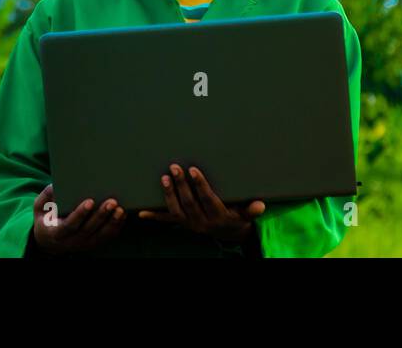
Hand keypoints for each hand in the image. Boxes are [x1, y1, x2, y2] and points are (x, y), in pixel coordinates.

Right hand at [31, 184, 125, 254]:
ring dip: (112, 223)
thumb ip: (46, 195)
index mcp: (56, 232)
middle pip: (88, 230)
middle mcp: (71, 241)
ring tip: (121, 209)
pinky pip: (107, 237)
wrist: (49, 239)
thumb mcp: (40, 207)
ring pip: (100, 236)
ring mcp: (83, 244)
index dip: (80, 214)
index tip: (89, 201)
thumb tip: (56, 184)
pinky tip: (123, 215)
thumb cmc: (46, 218)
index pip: (69, 225)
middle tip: (111, 202)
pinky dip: (116, 227)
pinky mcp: (93, 243)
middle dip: (101, 215)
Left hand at [138, 163, 264, 244]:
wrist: (229, 233)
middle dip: (181, 185)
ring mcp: (190, 224)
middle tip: (175, 167)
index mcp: (217, 216)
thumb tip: (260, 206)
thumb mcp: (246, 214)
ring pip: (176, 210)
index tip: (194, 170)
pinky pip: (167, 220)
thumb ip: (251, 210)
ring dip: (169, 194)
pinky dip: (154, 216)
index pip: (207, 199)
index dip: (200, 185)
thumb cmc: (238, 216)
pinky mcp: (182, 224)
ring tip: (164, 178)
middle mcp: (202, 222)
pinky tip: (141, 212)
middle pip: (189, 203)